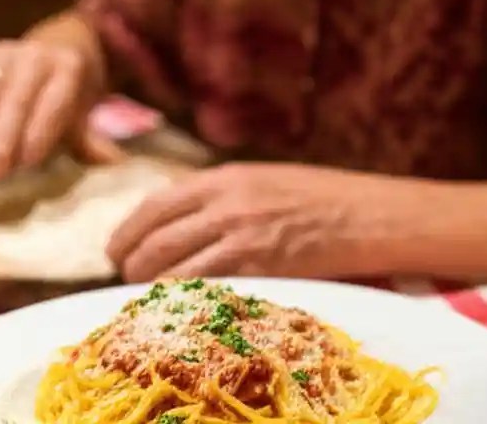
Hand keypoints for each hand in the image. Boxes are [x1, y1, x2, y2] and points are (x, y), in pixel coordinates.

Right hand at [0, 38, 118, 179]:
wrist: (56, 45)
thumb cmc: (70, 89)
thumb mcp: (84, 108)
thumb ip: (90, 139)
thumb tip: (113, 165)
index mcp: (69, 66)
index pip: (54, 101)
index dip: (40, 131)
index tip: (27, 162)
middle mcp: (36, 55)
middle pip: (16, 98)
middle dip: (1, 137)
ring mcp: (5, 53)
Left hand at [106, 163, 402, 282]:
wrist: (371, 214)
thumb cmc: (325, 197)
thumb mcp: (265, 180)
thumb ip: (223, 195)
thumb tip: (181, 220)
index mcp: (225, 177)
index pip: (154, 205)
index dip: (126, 232)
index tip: (115, 250)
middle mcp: (226, 205)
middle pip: (155, 241)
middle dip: (132, 265)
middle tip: (129, 279)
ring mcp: (242, 238)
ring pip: (173, 270)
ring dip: (154, 289)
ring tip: (151, 299)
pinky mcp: (261, 269)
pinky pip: (207, 289)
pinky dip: (187, 300)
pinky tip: (185, 307)